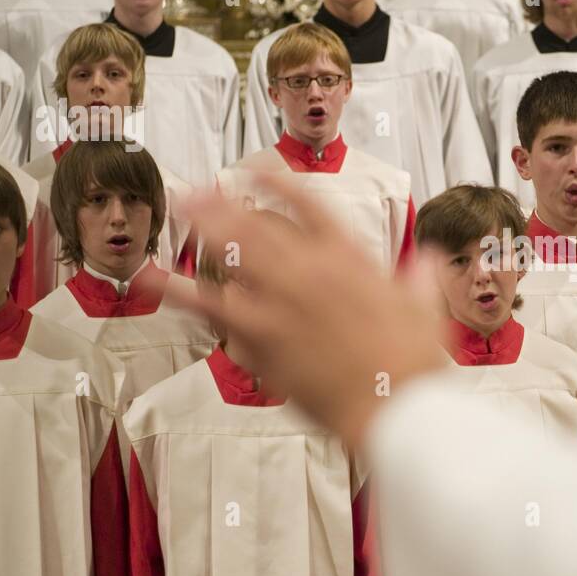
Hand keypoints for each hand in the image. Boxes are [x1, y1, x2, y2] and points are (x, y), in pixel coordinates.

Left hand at [163, 172, 447, 451]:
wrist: (394, 404)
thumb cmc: (413, 364)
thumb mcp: (423, 310)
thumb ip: (419, 279)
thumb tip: (426, 262)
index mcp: (351, 257)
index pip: (308, 205)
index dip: (279, 183)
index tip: (259, 171)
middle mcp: (310, 269)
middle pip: (256, 222)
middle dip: (223, 201)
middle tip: (197, 188)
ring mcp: (282, 300)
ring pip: (230, 253)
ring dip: (201, 227)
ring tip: (179, 210)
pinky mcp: (261, 336)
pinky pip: (210, 307)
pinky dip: (177, 291)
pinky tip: (150, 278)